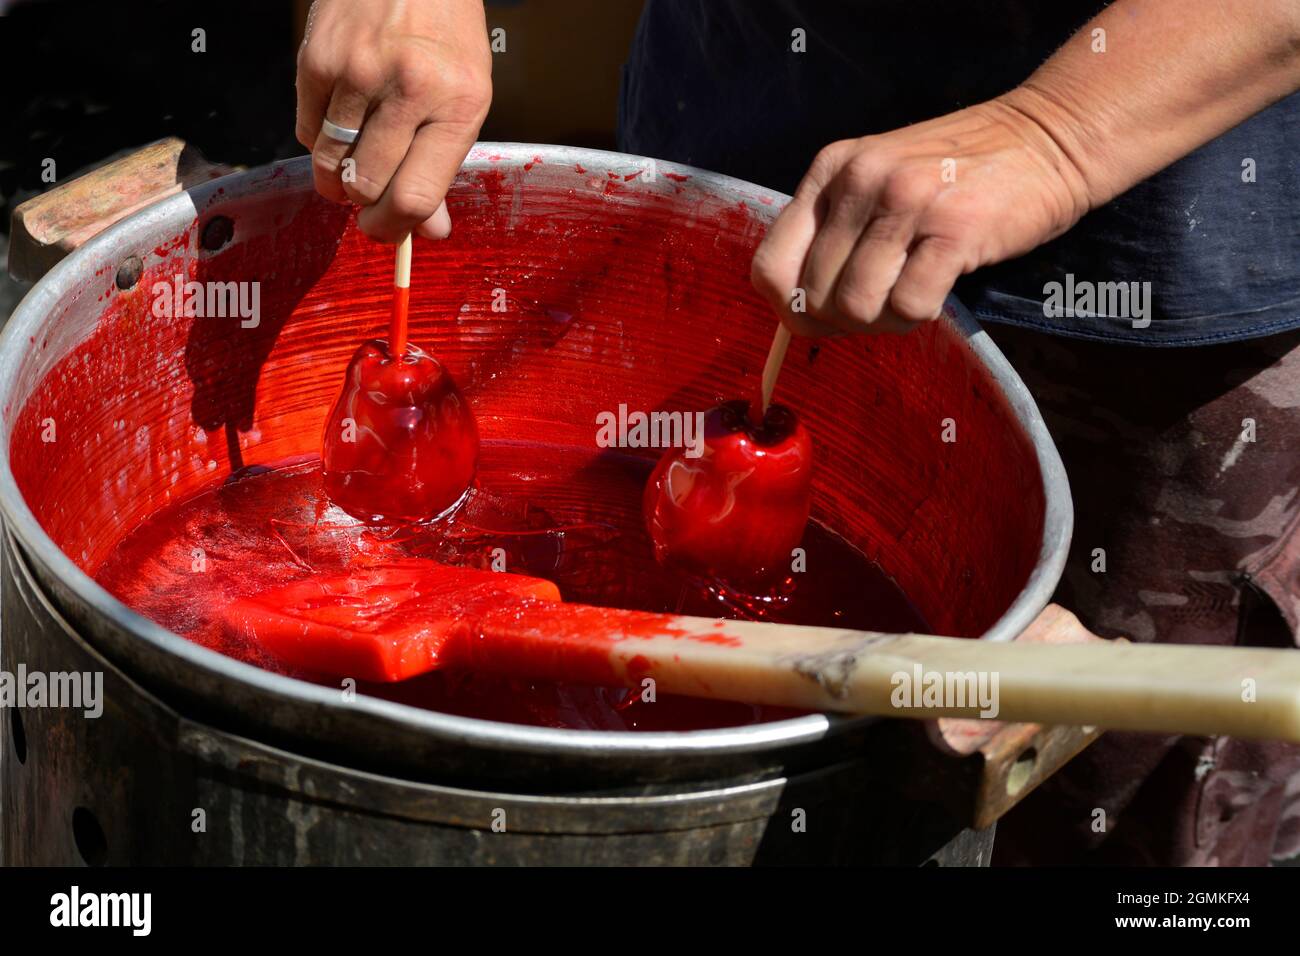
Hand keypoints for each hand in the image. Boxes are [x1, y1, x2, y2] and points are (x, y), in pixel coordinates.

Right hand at [295, 0, 491, 242]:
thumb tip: (430, 232)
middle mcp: (409, 88)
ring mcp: (358, 71)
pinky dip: (318, 140)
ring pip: (327, 163)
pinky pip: (305, 130)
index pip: (415, 196)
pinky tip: (340, 122)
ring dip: (334, 178)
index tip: (387, 233)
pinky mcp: (317, 58)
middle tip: (366, 203)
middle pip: (366, 186)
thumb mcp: (466, 98)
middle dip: (362, 208)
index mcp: (458, 105)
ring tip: (350, 165)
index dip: (394, 229)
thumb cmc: (445, 36)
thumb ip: (444, 167)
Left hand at [750, 95, 1092, 335]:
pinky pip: (909, 307)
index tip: (819, 318)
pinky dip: (921, 315)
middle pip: (815, 297)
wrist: (1050, 137)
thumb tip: (800, 311)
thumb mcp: (879, 179)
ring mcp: (906, 201)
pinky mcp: (953, 229)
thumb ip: (836, 231)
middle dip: (844, 320)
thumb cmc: (960, 173)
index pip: (769, 266)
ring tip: (912, 294)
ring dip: (884, 320)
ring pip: (857, 308)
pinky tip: (939, 289)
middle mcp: (860, 181)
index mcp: (831, 170)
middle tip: (883, 303)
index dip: (789, 308)